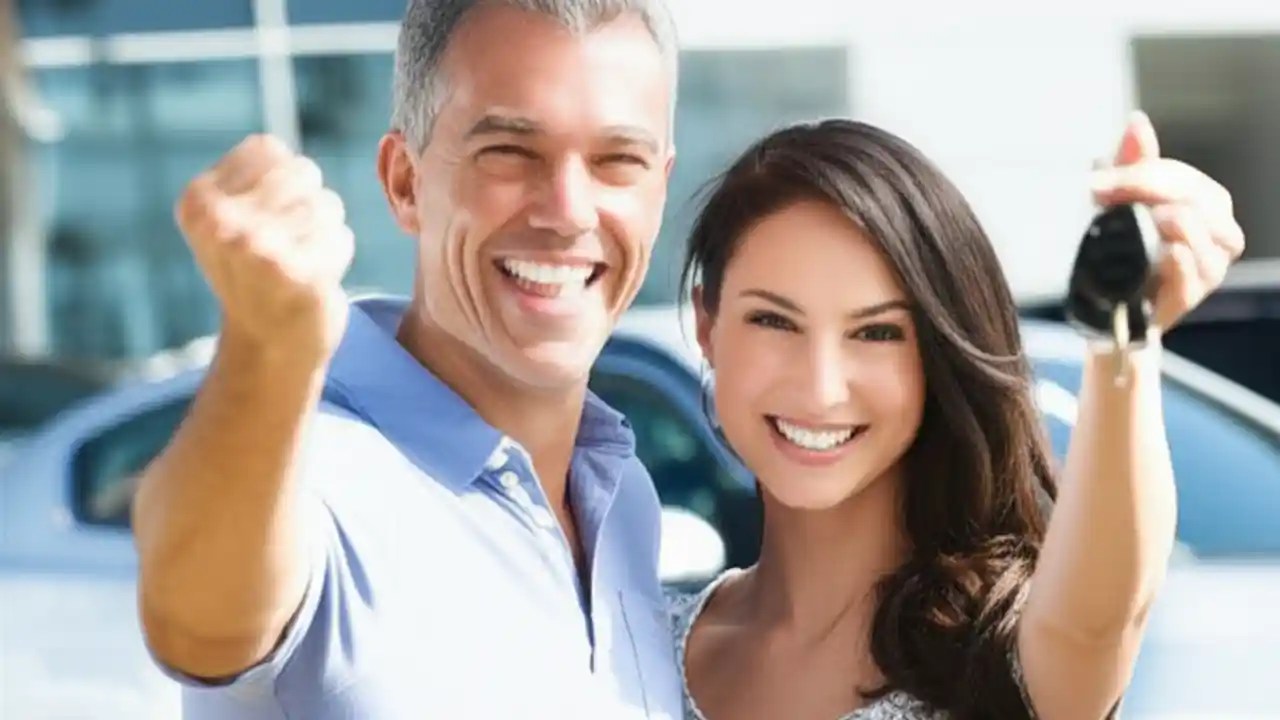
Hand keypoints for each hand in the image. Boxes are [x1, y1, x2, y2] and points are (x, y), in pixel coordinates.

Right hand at [176, 134, 354, 363]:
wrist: (269, 346)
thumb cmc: (258, 271)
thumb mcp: (233, 215)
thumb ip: (258, 175)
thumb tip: (288, 159)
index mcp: (197, 201)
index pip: (269, 149)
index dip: (282, 178)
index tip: (264, 219)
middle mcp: (219, 222)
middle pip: (303, 173)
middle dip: (308, 204)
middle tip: (286, 246)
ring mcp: (256, 249)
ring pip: (326, 204)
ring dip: (324, 231)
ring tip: (298, 261)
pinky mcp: (296, 275)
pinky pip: (341, 237)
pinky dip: (337, 255)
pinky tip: (314, 279)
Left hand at [1089, 111, 1244, 331]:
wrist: (1113, 306)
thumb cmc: (1124, 248)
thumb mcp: (1121, 201)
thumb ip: (1132, 163)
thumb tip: (1137, 121)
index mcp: (1208, 201)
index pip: (1177, 176)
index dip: (1138, 174)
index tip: (1096, 181)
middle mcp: (1219, 230)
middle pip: (1190, 196)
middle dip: (1144, 190)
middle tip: (1101, 195)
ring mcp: (1211, 264)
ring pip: (1196, 228)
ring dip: (1160, 221)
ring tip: (1134, 220)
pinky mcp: (1194, 293)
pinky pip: (1193, 269)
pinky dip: (1177, 259)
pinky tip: (1163, 251)